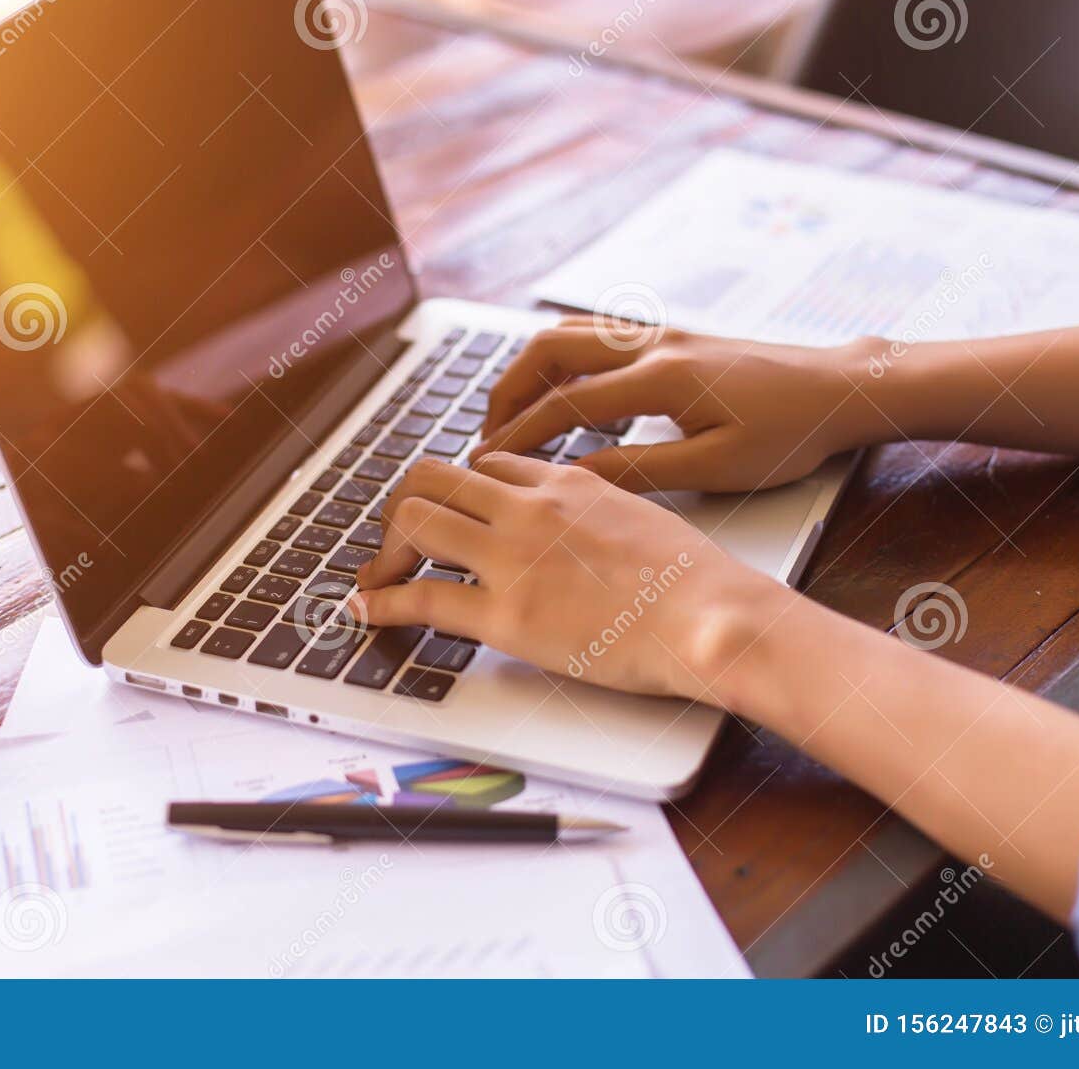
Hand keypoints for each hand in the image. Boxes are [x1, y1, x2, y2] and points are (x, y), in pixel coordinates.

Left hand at [351, 453, 782, 700]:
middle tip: (398, 542)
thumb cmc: (697, 582)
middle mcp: (530, 508)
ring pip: (416, 520)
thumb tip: (587, 531)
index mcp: (568, 482)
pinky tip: (366, 611)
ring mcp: (514, 558)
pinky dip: (381, 603)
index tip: (450, 513)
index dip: (460, 489)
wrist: (712, 615)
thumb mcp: (644, 518)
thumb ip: (600, 513)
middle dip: (406, 507)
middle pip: (434, 477)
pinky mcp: (507, 614)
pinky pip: (421, 596)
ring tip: (377, 577)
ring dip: (386, 548)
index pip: (488, 463)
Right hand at [474, 318, 873, 492]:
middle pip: (550, 349)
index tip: (483, 463)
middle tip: (484, 434)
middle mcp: (653, 345)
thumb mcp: (715, 467)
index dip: (517, 434)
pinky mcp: (674, 339)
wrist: (841, 390)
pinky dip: (564, 363)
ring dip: (531, 371)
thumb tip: (573, 479)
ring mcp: (663, 335)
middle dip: (507, 389)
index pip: (565, 404)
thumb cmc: (790, 433)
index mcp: (660, 378)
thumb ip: (637, 471)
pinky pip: (598, 338)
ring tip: (511, 415)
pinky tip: (565, 398)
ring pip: (571, 335)